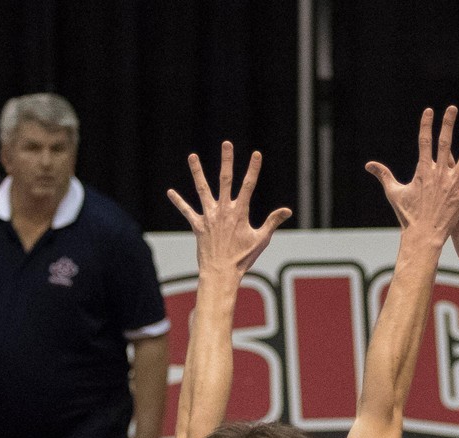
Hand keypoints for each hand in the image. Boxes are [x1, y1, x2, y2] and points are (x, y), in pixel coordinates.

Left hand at [166, 142, 292, 276]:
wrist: (221, 273)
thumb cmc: (243, 258)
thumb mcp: (261, 239)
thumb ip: (272, 222)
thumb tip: (287, 210)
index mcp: (239, 212)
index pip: (248, 185)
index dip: (253, 169)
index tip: (256, 154)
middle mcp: (223, 210)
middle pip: (225, 180)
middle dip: (226, 161)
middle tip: (226, 143)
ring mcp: (209, 217)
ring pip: (202, 189)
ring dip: (197, 172)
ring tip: (192, 156)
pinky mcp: (198, 225)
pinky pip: (187, 211)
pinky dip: (179, 202)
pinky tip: (170, 192)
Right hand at [364, 107, 458, 241]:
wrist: (422, 237)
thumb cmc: (407, 216)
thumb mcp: (394, 193)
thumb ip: (384, 175)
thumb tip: (369, 165)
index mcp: (422, 171)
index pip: (424, 142)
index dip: (426, 125)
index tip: (429, 110)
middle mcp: (438, 174)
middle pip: (445, 143)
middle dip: (448, 124)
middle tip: (453, 108)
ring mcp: (452, 184)